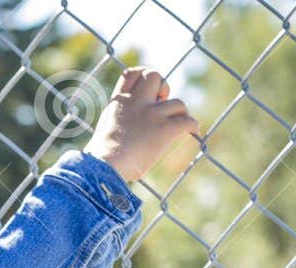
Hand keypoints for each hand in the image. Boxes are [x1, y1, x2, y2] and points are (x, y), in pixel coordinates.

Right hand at [84, 67, 199, 183]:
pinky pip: (188, 121)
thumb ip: (121, 118)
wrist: (103, 166)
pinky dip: (192, 126)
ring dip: (180, 113)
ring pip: (178, 102)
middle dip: (162, 86)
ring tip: (176, 125)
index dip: (142, 75)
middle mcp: (136, 103)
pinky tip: (192, 132)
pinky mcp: (165, 129)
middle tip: (161, 103)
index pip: (131, 73)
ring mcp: (151, 114)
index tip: (146, 89)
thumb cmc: (102, 157)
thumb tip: (132, 126)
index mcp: (119, 102)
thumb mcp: (107, 129)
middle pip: (155, 76)